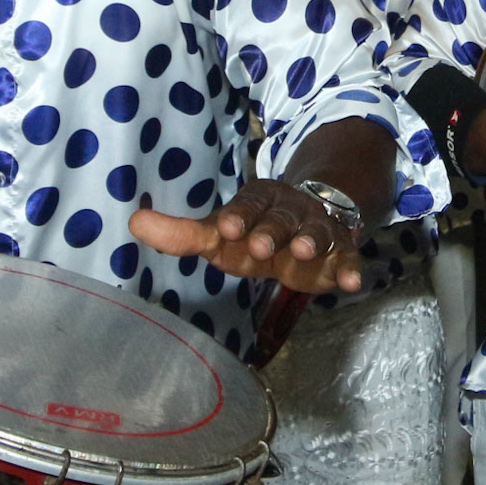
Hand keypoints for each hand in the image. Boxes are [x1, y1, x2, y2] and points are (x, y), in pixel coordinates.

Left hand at [130, 179, 366, 294]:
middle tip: (261, 247)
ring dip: (311, 242)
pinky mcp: (341, 252)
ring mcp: (318, 230)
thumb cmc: (254, 232)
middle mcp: (290, 211)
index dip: (238, 216)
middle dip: (271, 231)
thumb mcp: (220, 234)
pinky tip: (351, 282)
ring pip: (316, 233)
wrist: (308, 226)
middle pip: (281, 218)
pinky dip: (350, 268)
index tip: (226, 229)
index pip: (248, 204)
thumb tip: (134, 222)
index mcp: (259, 202)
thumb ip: (183, 234)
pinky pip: (348, 257)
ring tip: (305, 253)